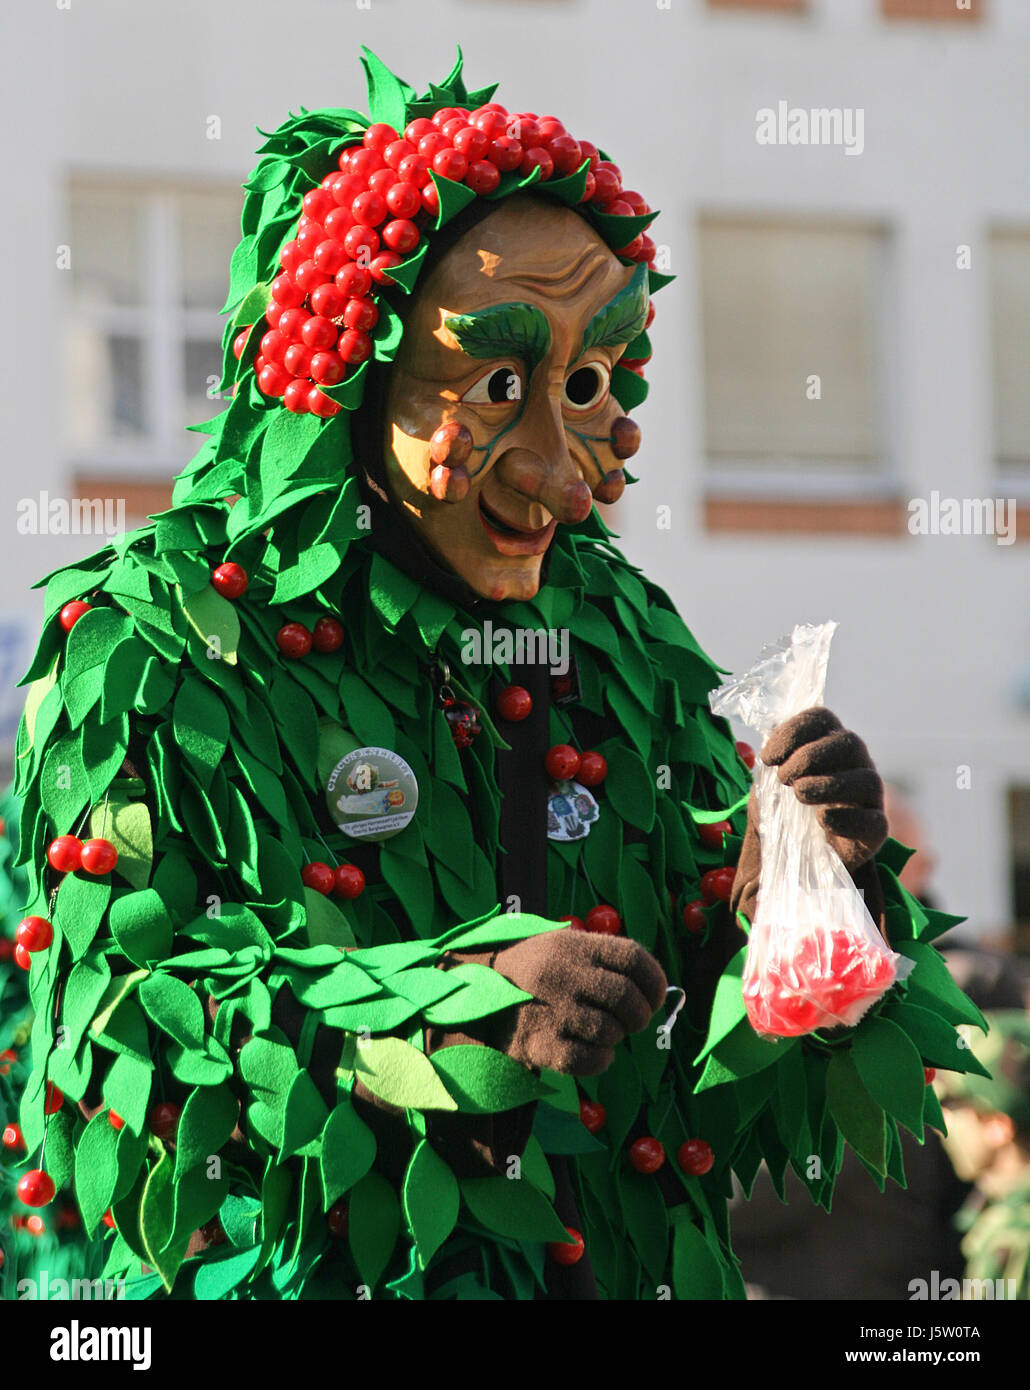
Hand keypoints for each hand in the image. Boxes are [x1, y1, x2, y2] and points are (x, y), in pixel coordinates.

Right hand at [480, 929, 667, 1075]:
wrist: (472, 994)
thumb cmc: (534, 973)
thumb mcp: (562, 947)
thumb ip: (604, 960)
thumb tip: (655, 989)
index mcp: (573, 945)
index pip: (634, 958)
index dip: (654, 982)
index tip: (655, 998)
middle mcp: (562, 974)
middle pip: (627, 998)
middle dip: (639, 1017)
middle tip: (632, 1023)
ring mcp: (550, 1010)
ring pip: (610, 1032)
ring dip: (615, 1038)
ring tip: (601, 1033)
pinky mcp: (539, 1044)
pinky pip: (590, 1060)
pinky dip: (600, 1060)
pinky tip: (591, 1051)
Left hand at [730, 706, 887, 930]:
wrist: (799, 854)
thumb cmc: (787, 810)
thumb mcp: (769, 784)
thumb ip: (768, 766)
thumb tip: (757, 753)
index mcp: (829, 744)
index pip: (821, 719)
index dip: (793, 731)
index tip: (768, 757)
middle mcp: (857, 764)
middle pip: (849, 742)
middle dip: (810, 756)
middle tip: (783, 778)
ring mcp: (870, 797)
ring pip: (868, 779)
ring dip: (828, 785)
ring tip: (799, 795)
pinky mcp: (876, 830)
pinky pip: (873, 821)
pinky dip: (846, 819)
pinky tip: (821, 820)